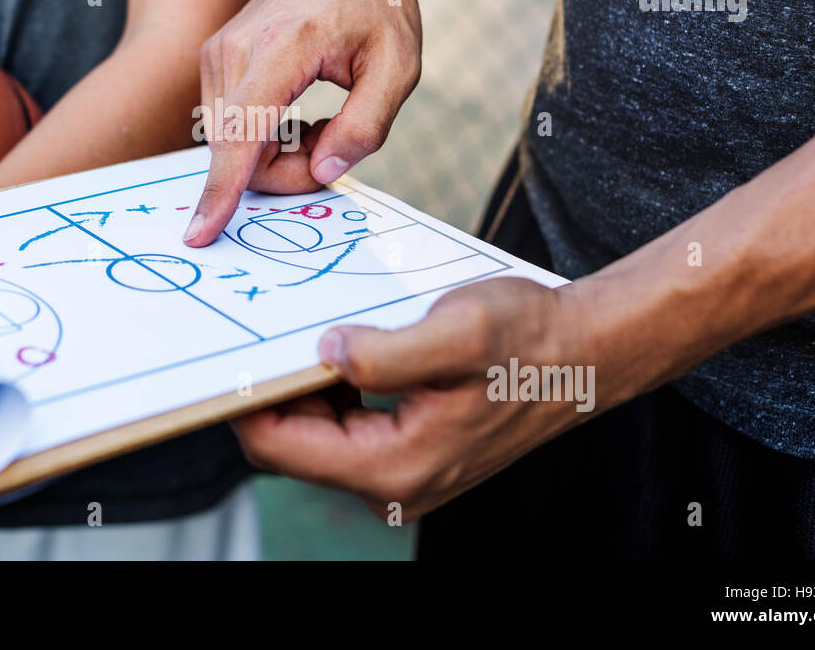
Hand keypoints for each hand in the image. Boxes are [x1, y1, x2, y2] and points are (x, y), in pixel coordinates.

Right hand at [184, 0, 422, 245]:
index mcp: (282, 46)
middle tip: (335, 142)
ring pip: (231, 144)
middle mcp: (236, 48)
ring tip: (321, 119)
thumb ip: (365, 127)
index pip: (242, 133)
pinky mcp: (215, 58)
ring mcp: (218, 51)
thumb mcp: (399, 69)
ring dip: (278, 154)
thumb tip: (322, 172)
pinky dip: (265, 137)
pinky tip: (298, 112)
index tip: (200, 233)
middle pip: (238, 151)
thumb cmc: (381, 7)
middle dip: (287, 171)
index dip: (222, 191)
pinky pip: (230, 126)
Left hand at [232, 277, 611, 521]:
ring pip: (317, 433)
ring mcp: (402, 472)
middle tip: (263, 330)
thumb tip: (322, 354)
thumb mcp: (455, 331)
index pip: (281, 448)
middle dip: (274, 389)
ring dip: (305, 386)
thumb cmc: (528, 339)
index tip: (229, 354)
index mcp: (394, 466)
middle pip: (292, 444)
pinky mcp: (412, 452)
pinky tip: (343, 348)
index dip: (246, 401)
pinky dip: (333, 389)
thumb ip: (382, 351)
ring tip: (306, 332)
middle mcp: (393, 484)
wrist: (585, 352)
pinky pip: (347, 425)